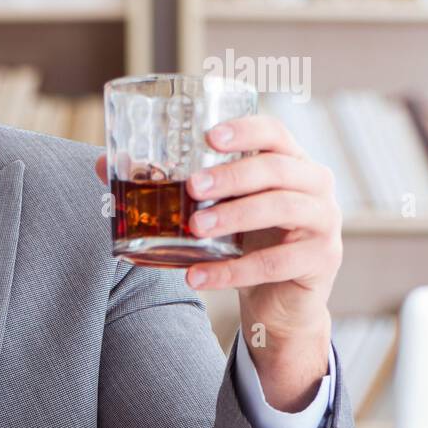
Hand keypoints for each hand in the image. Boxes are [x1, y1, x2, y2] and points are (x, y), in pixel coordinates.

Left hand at [94, 115, 341, 410]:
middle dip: (233, 177)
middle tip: (192, 188)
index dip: (245, 129)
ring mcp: (324, 220)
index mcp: (288, 160)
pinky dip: (233, 272)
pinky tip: (197, 277)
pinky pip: (276, 263)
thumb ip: (169, 185)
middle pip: (277, 169)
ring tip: (194, 229)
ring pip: (282, 210)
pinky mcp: (321, 259)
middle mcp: (314, 183)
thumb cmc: (243, 238)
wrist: (278, 298)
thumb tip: (103, 164)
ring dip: (234, 217)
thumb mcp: (212, 207)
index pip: (274, 132)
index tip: (209, 136)